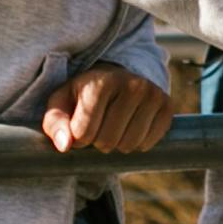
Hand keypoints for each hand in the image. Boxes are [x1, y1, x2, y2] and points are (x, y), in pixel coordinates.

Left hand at [39, 62, 171, 154]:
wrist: (118, 77)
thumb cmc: (84, 94)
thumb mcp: (61, 103)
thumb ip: (55, 123)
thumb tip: (64, 146)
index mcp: (101, 82)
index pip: (83, 133)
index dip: (78, 138)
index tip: (79, 126)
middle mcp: (130, 85)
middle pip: (107, 141)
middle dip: (98, 141)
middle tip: (99, 126)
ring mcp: (152, 94)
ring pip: (129, 145)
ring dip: (118, 144)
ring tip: (114, 127)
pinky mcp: (167, 106)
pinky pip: (148, 143)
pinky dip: (137, 143)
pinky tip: (131, 128)